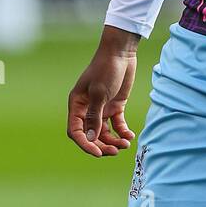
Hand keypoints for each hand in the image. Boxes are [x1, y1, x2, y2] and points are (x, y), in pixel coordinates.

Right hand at [67, 26, 139, 156]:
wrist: (120, 53)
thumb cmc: (105, 69)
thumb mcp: (99, 93)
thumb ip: (95, 117)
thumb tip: (91, 139)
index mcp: (77, 105)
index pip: (76, 131)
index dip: (85, 144)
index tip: (98, 153)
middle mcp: (87, 109)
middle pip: (91, 135)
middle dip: (103, 145)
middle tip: (116, 151)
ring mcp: (101, 108)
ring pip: (105, 133)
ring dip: (114, 141)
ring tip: (126, 143)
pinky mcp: (115, 106)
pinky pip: (117, 125)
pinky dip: (122, 132)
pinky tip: (130, 135)